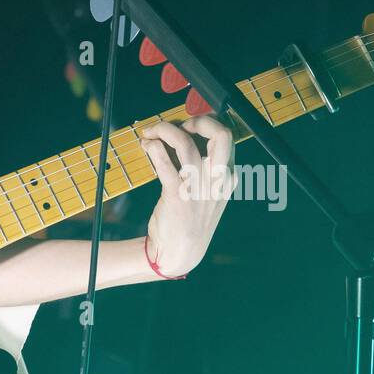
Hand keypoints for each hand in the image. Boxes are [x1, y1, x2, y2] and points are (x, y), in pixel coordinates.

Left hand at [138, 115, 235, 277]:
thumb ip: (201, 165)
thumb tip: (179, 131)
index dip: (205, 124)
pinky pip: (163, 160)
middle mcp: (217, 181)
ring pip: (185, 143)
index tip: (187, 126)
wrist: (179, 252)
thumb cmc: (190, 217)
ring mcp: (198, 188)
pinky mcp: (177, 195)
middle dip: (197, 120)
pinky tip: (146, 145)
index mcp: (227, 178)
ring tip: (150, 132)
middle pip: (221, 135)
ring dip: (163, 130)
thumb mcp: (207, 192)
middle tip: (178, 126)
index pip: (227, 137)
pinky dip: (152, 146)